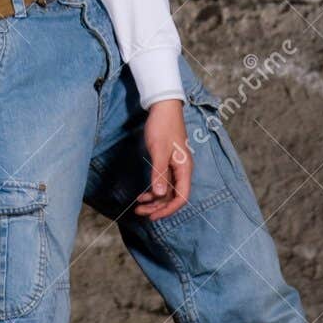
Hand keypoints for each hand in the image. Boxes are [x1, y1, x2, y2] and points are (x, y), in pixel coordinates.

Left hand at [135, 98, 191, 219]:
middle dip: (157, 207)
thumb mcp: (158, 151)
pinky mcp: (168, 162)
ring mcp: (175, 167)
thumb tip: (158, 195)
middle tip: (140, 212)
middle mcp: (182, 170)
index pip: (181, 198)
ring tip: (138, 205)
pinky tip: (143, 193)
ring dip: (154, 200)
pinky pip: (163, 182)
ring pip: (167, 191)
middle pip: (173, 197)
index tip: (152, 216)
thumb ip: (159, 173)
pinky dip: (153, 189)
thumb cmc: (163, 126)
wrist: (163, 107)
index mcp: (184, 169)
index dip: (167, 210)